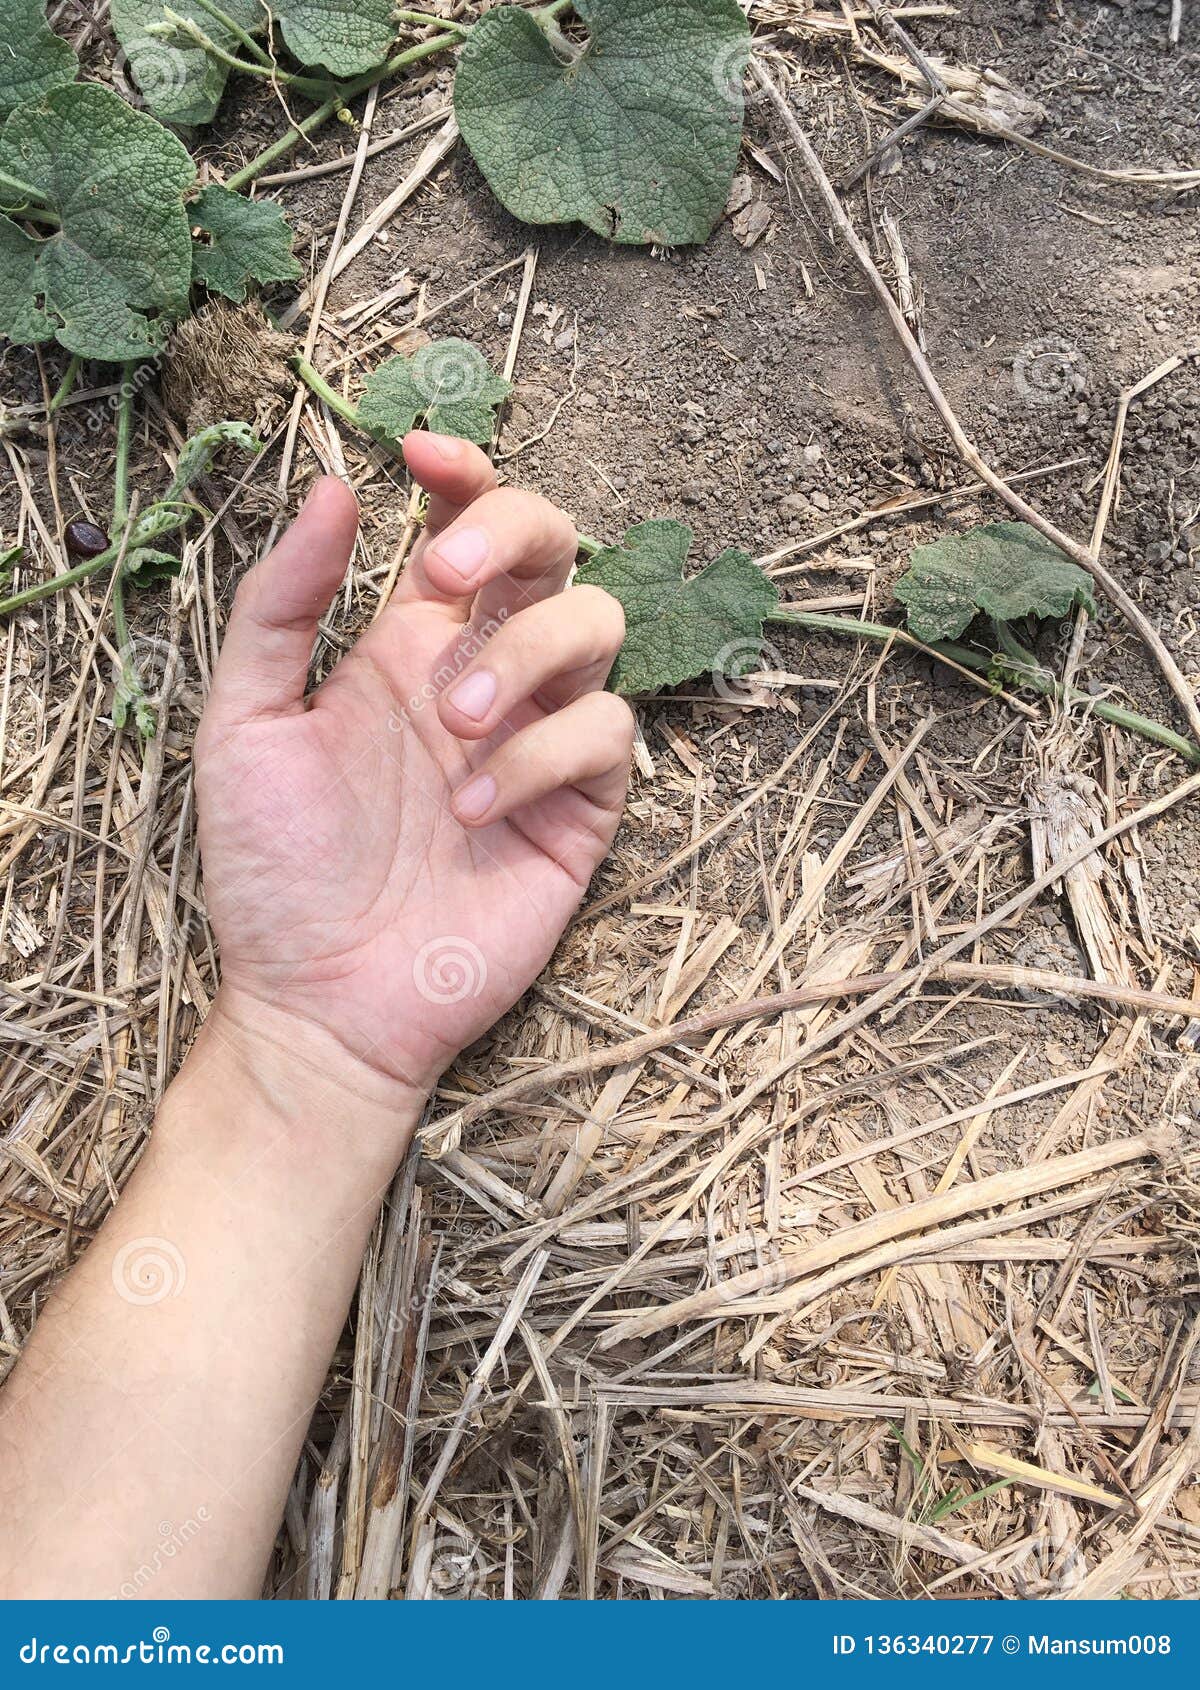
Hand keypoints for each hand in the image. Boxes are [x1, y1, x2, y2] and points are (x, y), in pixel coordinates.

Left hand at [194, 435, 632, 1118]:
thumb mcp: (244, 725)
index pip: (467, 525)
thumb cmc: (274, 870)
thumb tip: (332, 488)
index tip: (420, 452)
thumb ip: (280, 607)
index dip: (465, 471)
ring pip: (597, 625)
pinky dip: (544, 752)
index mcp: (408, 645)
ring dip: (527, 651)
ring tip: (455, 722)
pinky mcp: (582, 809)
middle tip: (446, 581)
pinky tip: (472, 808)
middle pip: (554, 548)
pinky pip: (606, 734)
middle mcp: (484, 676)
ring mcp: (539, 738)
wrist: (322, 999)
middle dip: (514, 531)